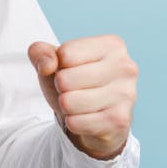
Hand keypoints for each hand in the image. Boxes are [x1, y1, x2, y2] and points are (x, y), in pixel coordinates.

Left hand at [28, 35, 137, 159]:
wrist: (94, 115)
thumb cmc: (73, 79)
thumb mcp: (52, 60)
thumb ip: (40, 52)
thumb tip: (47, 66)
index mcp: (112, 45)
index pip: (66, 54)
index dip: (58, 65)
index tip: (70, 68)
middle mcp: (126, 67)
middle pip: (65, 79)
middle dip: (60, 87)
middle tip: (72, 89)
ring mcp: (127, 95)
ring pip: (69, 102)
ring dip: (65, 105)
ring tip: (78, 102)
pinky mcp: (120, 120)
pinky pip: (76, 123)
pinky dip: (72, 122)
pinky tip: (85, 117)